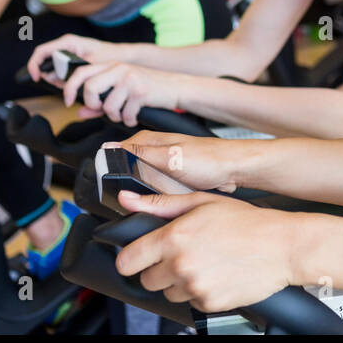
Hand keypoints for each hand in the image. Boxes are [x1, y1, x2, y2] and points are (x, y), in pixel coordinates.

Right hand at [26, 34, 120, 84]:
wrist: (123, 57)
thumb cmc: (110, 58)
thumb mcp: (90, 66)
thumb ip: (70, 71)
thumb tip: (52, 77)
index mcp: (68, 42)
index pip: (41, 51)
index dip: (34, 65)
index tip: (36, 78)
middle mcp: (66, 45)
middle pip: (45, 61)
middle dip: (48, 75)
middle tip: (62, 85)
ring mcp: (68, 52)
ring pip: (52, 67)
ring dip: (57, 79)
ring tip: (73, 84)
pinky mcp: (71, 59)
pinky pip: (60, 69)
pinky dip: (64, 78)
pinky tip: (76, 83)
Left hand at [63, 61, 185, 123]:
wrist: (176, 87)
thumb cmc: (148, 89)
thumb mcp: (122, 90)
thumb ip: (99, 100)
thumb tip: (80, 111)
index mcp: (112, 66)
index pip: (81, 72)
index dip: (69, 88)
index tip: (68, 101)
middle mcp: (120, 69)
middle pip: (90, 87)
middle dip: (92, 104)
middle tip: (101, 110)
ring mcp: (130, 79)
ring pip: (107, 105)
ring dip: (115, 116)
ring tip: (124, 113)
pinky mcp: (141, 91)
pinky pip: (125, 113)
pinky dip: (129, 120)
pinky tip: (135, 115)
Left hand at [114, 190, 296, 314]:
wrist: (283, 246)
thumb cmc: (247, 222)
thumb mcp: (203, 202)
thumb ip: (160, 204)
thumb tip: (127, 200)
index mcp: (174, 237)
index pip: (127, 261)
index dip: (132, 258)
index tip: (142, 256)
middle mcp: (181, 265)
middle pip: (147, 280)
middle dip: (160, 269)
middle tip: (184, 255)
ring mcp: (195, 287)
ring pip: (169, 293)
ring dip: (179, 282)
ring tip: (206, 263)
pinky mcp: (209, 303)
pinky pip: (192, 303)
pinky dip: (200, 292)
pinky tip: (218, 274)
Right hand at [118, 130, 246, 191]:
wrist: (234, 169)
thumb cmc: (208, 159)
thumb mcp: (169, 157)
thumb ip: (138, 154)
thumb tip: (108, 148)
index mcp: (147, 141)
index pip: (115, 154)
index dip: (110, 171)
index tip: (112, 187)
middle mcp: (153, 151)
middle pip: (126, 172)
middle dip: (129, 186)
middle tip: (140, 196)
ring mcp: (162, 165)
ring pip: (141, 184)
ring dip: (145, 193)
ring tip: (156, 197)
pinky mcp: (171, 177)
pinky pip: (156, 190)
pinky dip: (159, 196)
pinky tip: (165, 201)